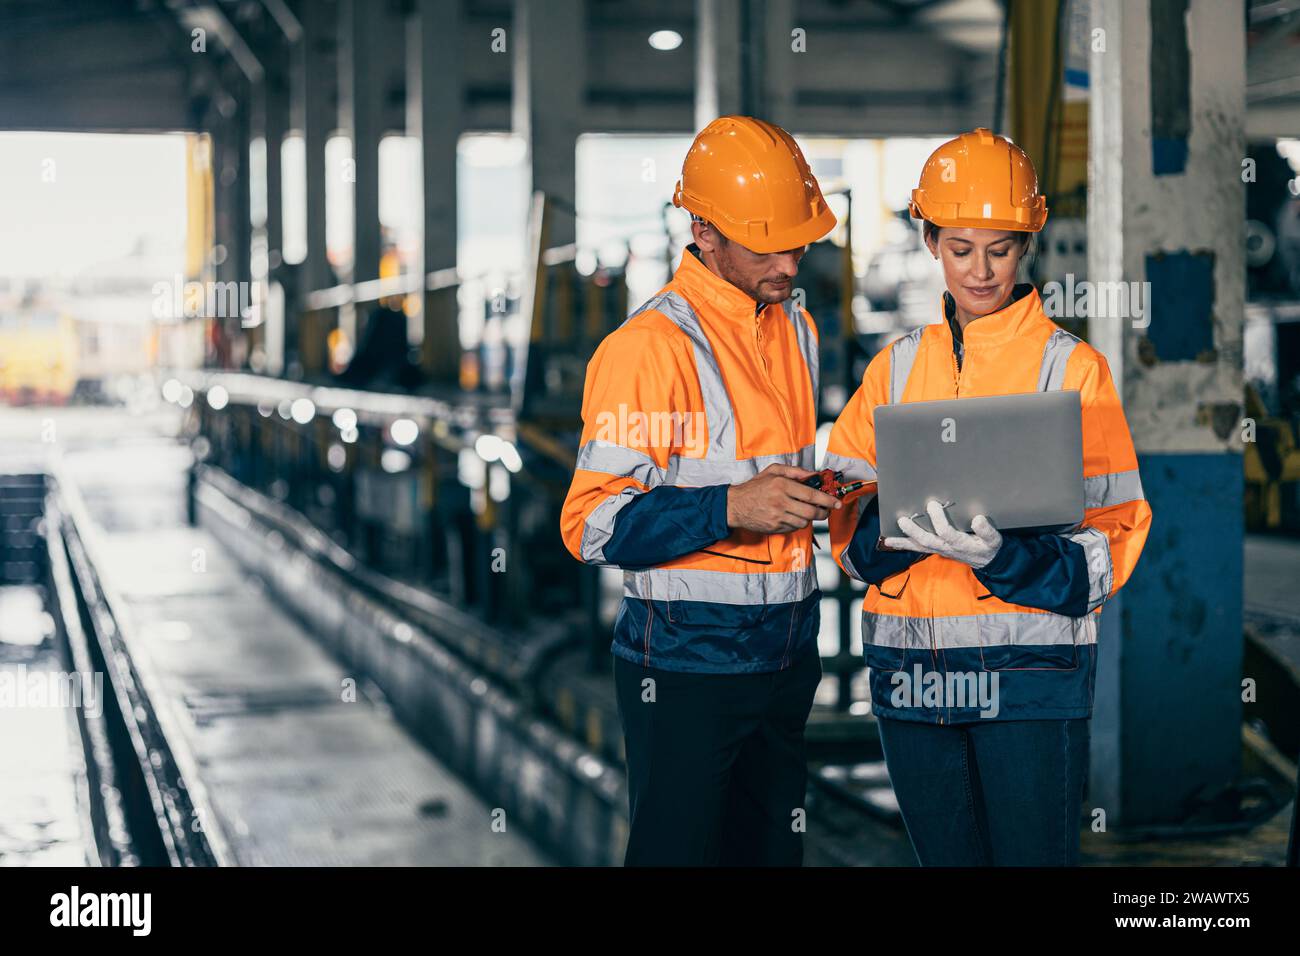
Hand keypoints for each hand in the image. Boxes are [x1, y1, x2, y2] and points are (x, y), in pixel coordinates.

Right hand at [726, 464, 841, 533]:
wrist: (735, 505)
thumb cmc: (755, 487)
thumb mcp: (773, 471)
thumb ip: (795, 471)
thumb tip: (814, 475)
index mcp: (782, 485)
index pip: (812, 495)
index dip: (828, 500)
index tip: (837, 502)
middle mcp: (780, 502)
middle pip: (811, 512)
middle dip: (823, 513)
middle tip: (826, 510)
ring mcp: (777, 517)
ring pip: (804, 522)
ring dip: (809, 518)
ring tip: (805, 511)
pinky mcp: (775, 528)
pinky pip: (793, 528)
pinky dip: (797, 523)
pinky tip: (791, 516)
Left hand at [882, 500, 1001, 568]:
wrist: (987, 560)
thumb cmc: (988, 546)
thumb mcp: (994, 540)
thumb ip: (987, 531)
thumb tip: (978, 519)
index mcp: (961, 543)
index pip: (946, 533)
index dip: (938, 520)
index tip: (932, 505)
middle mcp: (947, 548)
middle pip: (927, 541)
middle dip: (914, 531)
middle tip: (903, 520)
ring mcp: (939, 549)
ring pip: (918, 546)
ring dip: (903, 542)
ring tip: (888, 538)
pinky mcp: (935, 548)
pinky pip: (917, 548)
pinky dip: (903, 545)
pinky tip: (889, 542)